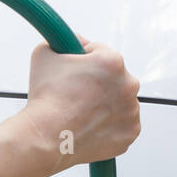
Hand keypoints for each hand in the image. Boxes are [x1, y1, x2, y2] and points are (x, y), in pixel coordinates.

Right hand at [19, 35, 140, 174]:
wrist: (45, 137)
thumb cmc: (46, 98)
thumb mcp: (45, 53)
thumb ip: (61, 39)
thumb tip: (73, 40)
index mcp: (112, 61)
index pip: (99, 51)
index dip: (82, 59)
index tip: (72, 69)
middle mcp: (129, 84)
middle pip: (113, 76)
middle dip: (97, 81)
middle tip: (74, 91)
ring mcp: (131, 111)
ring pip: (119, 100)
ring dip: (104, 102)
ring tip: (79, 110)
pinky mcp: (130, 133)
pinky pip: (121, 123)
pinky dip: (109, 123)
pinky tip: (89, 124)